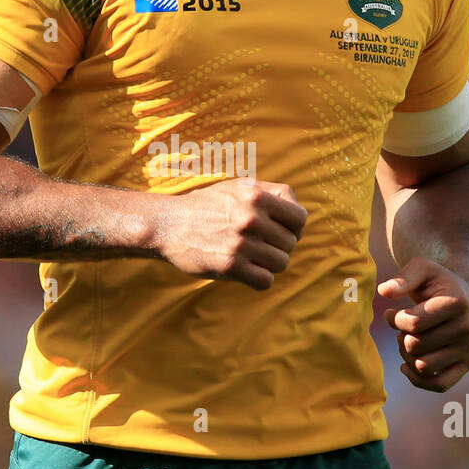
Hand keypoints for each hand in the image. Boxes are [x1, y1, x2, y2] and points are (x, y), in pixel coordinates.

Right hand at [157, 178, 307, 290]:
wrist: (168, 225)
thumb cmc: (207, 206)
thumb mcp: (238, 187)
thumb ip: (270, 194)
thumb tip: (300, 216)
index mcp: (255, 196)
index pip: (300, 218)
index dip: (295, 227)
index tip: (283, 232)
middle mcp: (250, 218)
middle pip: (290, 243)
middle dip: (279, 246)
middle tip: (259, 245)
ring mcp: (241, 243)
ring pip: (281, 263)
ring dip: (269, 264)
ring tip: (252, 257)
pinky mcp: (230, 267)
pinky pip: (266, 280)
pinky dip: (259, 279)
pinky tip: (247, 271)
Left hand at [376, 256, 468, 391]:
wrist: (465, 295)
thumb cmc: (438, 282)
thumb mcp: (421, 268)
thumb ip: (402, 277)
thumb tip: (384, 291)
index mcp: (457, 304)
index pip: (413, 324)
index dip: (395, 320)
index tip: (393, 313)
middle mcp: (467, 328)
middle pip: (415, 346)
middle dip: (401, 336)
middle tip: (404, 327)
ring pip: (423, 367)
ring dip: (407, 356)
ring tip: (410, 340)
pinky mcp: (467, 364)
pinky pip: (439, 385)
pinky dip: (418, 380)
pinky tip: (407, 365)